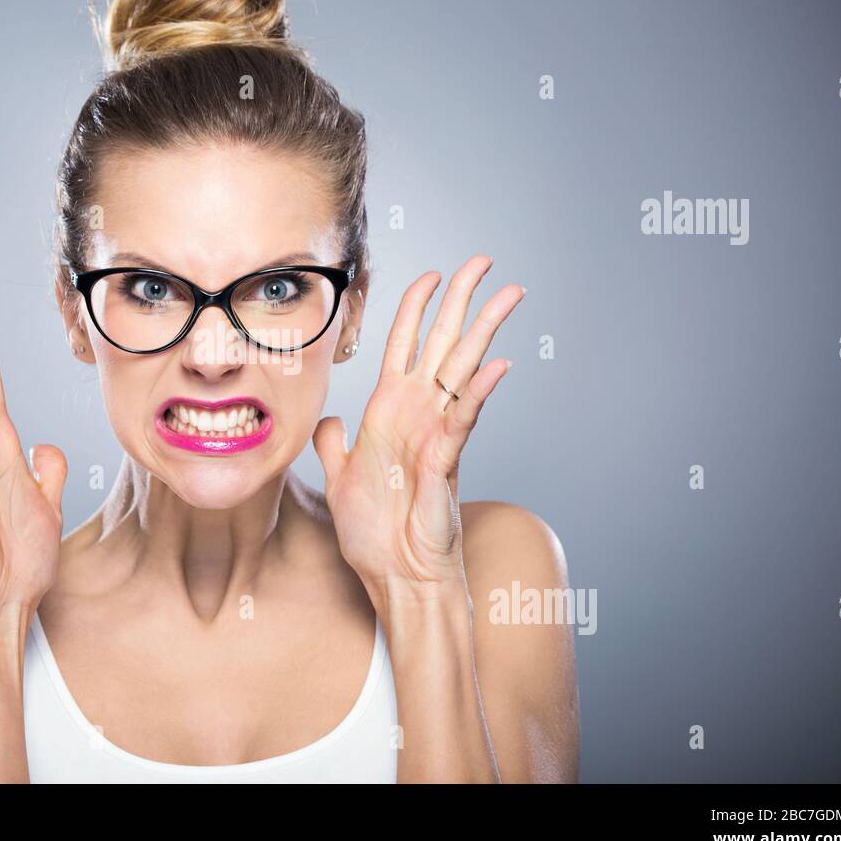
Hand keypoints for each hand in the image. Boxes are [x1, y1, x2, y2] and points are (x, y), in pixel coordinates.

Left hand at [313, 256, 523, 600]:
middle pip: (443, 344)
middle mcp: (418, 415)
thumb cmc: (373, 534)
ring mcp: (436, 435)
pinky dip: (479, 393)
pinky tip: (497, 366)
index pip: (405, 347)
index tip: (430, 273)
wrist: (394, 578)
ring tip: (510, 294)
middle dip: (462, 300)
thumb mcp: (339, 479)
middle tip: (485, 261)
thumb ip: (333, 444)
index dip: (415, 309)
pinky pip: (463, 421)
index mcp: (390, 413)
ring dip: (484, 331)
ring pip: (462, 371)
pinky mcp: (445, 462)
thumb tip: (330, 420)